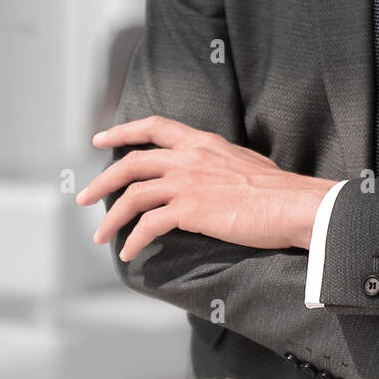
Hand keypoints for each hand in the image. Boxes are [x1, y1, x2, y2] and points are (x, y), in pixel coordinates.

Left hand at [76, 116, 333, 259]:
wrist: (293, 204)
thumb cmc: (278, 189)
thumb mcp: (243, 162)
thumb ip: (218, 163)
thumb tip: (211, 175)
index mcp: (203, 142)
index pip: (156, 126)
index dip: (124, 130)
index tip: (102, 138)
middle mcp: (190, 157)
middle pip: (132, 162)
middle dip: (103, 181)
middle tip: (84, 197)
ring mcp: (188, 182)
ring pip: (133, 195)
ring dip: (111, 217)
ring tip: (100, 235)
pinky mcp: (190, 210)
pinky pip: (148, 225)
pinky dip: (134, 240)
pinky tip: (131, 253)